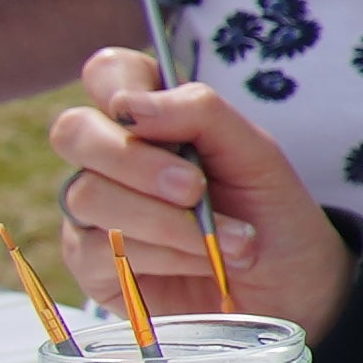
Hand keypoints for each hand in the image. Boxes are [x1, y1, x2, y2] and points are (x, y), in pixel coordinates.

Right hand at [50, 52, 349, 331]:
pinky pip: (97, 248)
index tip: (153, 117)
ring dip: (166, 221)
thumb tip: (130, 106)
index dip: (119, 84)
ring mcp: (94, 210)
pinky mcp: (90, 262)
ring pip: (89, 195)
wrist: (290, 287)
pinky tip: (201, 262)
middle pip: (72, 131)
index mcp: (152, 118)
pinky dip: (161, 254)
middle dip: (135, 162)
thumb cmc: (270, 213)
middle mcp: (112, 159)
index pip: (107, 75)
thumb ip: (201, 114)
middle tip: (194, 189)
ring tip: (225, 241)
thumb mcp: (256, 155)